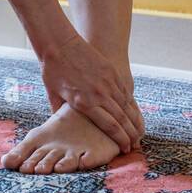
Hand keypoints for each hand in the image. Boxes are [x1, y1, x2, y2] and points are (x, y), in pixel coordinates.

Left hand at [40, 33, 142, 152]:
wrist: (58, 44)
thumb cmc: (52, 70)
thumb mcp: (53, 95)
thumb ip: (59, 112)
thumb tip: (60, 126)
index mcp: (84, 103)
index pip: (110, 126)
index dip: (120, 139)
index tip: (126, 149)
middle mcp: (99, 94)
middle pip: (121, 119)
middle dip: (130, 134)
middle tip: (136, 145)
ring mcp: (107, 82)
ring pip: (126, 105)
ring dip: (134, 120)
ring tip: (139, 132)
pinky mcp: (111, 71)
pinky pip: (124, 91)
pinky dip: (130, 103)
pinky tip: (133, 112)